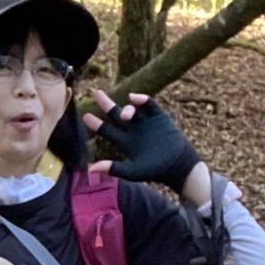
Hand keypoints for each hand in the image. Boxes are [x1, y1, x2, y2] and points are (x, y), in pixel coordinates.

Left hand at [81, 90, 201, 191]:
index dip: (97, 124)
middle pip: (116, 114)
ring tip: (126, 116)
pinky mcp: (160, 118)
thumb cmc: (155, 171)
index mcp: (125, 142)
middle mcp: (134, 130)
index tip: (86, 116)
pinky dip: (143, 99)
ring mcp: (147, 123)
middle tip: (96, 93)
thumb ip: (113, 168)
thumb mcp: (132, 171)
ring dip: (127, 109)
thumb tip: (90, 169)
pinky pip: (150, 105)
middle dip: (106, 104)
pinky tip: (135, 98)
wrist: (178, 166)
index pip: (107, 130)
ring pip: (132, 109)